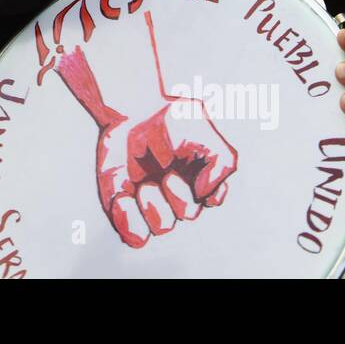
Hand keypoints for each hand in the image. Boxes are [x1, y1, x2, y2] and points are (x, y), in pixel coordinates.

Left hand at [57, 12, 236, 248]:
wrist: (130, 109)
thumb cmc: (169, 118)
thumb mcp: (204, 129)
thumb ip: (221, 163)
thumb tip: (205, 196)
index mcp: (199, 176)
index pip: (212, 199)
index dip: (207, 191)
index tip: (192, 170)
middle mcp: (176, 193)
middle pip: (187, 214)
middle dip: (178, 194)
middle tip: (166, 172)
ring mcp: (149, 200)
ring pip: (161, 227)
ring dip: (154, 207)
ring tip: (144, 186)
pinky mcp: (123, 203)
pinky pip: (131, 234)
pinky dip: (129, 222)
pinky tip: (124, 199)